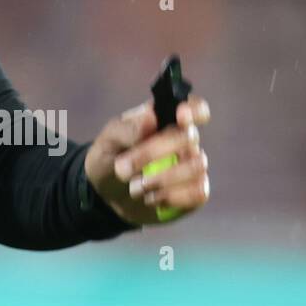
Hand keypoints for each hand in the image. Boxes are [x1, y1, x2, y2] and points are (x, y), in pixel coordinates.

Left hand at [83, 95, 211, 225]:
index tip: (180, 116)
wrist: (106, 196)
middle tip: (122, 169)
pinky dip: (173, 196)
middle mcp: (182, 140)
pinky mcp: (195, 191)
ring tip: (134, 187)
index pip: (194, 107)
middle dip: (152, 153)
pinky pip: (199, 192)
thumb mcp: (107, 143)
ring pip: (196, 166)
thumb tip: (151, 117)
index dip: (194, 110)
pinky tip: (152, 198)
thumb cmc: (108, 160)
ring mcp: (191, 165)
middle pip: (189, 137)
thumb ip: (127, 130)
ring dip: (162, 179)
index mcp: (162, 120)